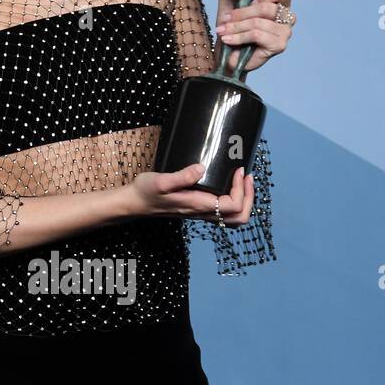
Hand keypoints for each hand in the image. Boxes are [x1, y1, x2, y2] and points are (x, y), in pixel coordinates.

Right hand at [125, 165, 252, 226]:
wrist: (135, 203)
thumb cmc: (146, 192)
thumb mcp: (161, 181)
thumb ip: (182, 176)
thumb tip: (202, 167)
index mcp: (198, 205)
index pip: (233, 205)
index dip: (241, 189)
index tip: (237, 170)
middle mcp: (203, 212)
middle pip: (239, 217)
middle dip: (249, 197)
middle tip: (246, 176)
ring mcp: (201, 213)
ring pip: (234, 217)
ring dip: (244, 200)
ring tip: (242, 181)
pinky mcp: (198, 209)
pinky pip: (225, 212)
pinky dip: (235, 201)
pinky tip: (228, 185)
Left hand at [213, 0, 293, 73]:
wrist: (225, 53)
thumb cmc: (231, 25)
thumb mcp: (227, 0)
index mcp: (279, 2)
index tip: (245, 1)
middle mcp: (286, 16)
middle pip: (267, 7)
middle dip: (241, 13)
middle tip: (225, 20)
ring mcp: (285, 31)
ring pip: (259, 22)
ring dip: (236, 27)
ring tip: (223, 32)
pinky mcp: (279, 45)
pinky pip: (257, 35)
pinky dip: (239, 37)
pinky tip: (228, 40)